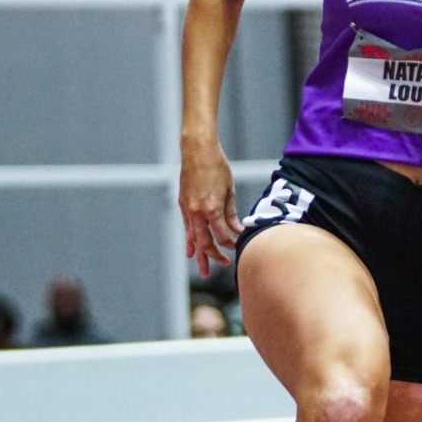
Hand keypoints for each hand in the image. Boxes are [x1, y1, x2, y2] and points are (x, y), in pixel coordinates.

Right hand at [178, 134, 239, 276]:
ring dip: (199, 255)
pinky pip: (187, 228)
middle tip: (223, 265)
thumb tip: (238, 230)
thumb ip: (231, 213)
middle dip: (214, 256)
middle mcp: (198, 212)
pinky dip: (189, 241)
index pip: (222, 236)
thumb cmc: (217, 167)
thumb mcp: (229, 190)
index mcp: (212, 209)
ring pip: (194, 238)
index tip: (237, 247)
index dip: (230, 244)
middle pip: (206, 242)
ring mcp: (188, 209)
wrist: (197, 151)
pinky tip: (191, 251)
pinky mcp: (183, 205)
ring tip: (203, 270)